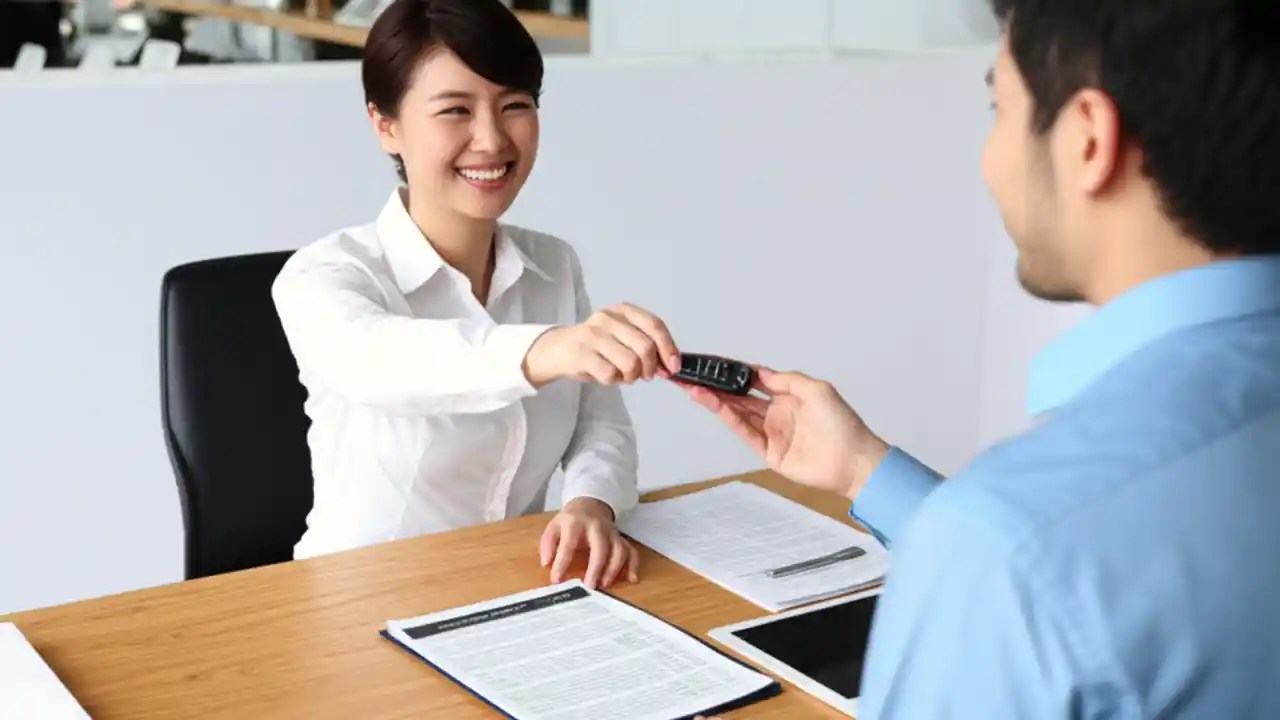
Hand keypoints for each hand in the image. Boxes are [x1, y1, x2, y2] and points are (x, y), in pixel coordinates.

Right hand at [523, 303, 680, 386]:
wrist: (558, 349)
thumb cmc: (597, 344)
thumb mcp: (622, 334)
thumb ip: (646, 344)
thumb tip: (670, 365)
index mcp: (623, 310)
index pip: (654, 325)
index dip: (668, 348)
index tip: (673, 366)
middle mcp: (608, 318)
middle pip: (645, 347)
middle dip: (650, 368)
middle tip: (644, 375)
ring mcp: (593, 335)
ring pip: (630, 363)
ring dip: (631, 376)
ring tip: (622, 374)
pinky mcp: (581, 354)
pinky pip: (611, 374)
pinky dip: (613, 381)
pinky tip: (606, 375)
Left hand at [539, 497, 638, 588]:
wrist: (589, 504)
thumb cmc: (570, 521)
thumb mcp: (553, 527)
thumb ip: (548, 545)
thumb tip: (546, 563)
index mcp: (575, 524)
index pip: (569, 544)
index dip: (562, 562)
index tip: (556, 580)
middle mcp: (596, 527)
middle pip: (600, 547)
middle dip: (596, 567)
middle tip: (590, 585)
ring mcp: (611, 533)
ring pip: (619, 549)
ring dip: (614, 568)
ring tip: (605, 584)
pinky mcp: (621, 538)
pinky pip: (631, 551)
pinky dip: (633, 565)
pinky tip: (631, 578)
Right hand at [677, 367, 889, 500]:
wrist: (852, 461)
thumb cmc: (842, 424)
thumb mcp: (817, 389)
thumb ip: (786, 380)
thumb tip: (760, 372)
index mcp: (789, 395)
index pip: (755, 381)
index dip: (735, 372)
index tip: (715, 364)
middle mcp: (777, 412)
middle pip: (740, 397)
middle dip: (717, 387)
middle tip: (694, 376)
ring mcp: (772, 432)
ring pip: (737, 413)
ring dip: (716, 401)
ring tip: (694, 388)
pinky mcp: (769, 452)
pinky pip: (744, 432)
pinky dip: (728, 419)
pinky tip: (714, 406)